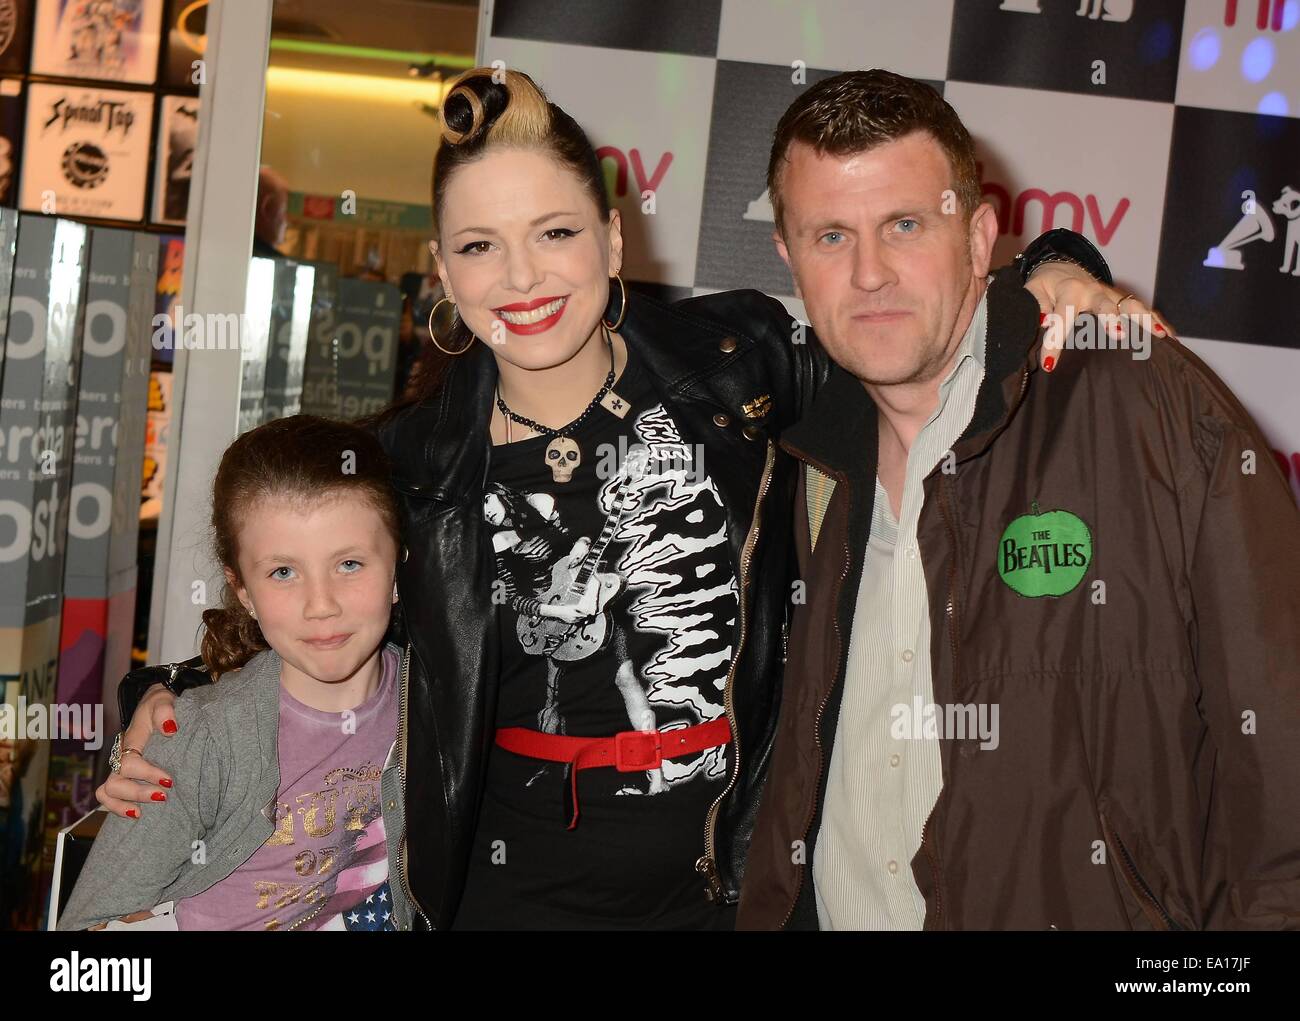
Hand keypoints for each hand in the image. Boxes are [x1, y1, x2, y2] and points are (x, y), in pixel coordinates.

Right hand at [95, 684, 176, 817]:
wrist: (157, 705)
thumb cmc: (160, 705)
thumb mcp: (163, 701)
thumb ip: (165, 711)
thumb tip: (170, 730)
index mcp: (131, 742)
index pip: (130, 763)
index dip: (147, 775)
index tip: (169, 780)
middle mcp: (121, 757)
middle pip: (115, 783)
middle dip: (138, 793)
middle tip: (164, 796)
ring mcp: (121, 769)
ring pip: (107, 793)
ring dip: (124, 805)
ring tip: (144, 812)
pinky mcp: (126, 777)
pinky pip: (110, 797)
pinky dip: (119, 809)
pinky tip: (137, 814)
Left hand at [1025, 262, 1175, 371]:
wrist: (1062, 267)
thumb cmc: (1045, 286)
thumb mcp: (1033, 292)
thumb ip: (1036, 306)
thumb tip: (1044, 322)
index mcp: (1069, 290)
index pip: (1061, 318)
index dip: (1054, 341)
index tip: (1049, 364)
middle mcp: (1094, 291)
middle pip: (1106, 306)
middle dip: (1111, 319)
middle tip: (1117, 334)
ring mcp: (1112, 296)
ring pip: (1132, 307)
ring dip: (1146, 320)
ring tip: (1160, 336)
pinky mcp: (1123, 301)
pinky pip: (1144, 311)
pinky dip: (1158, 322)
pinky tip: (1171, 338)